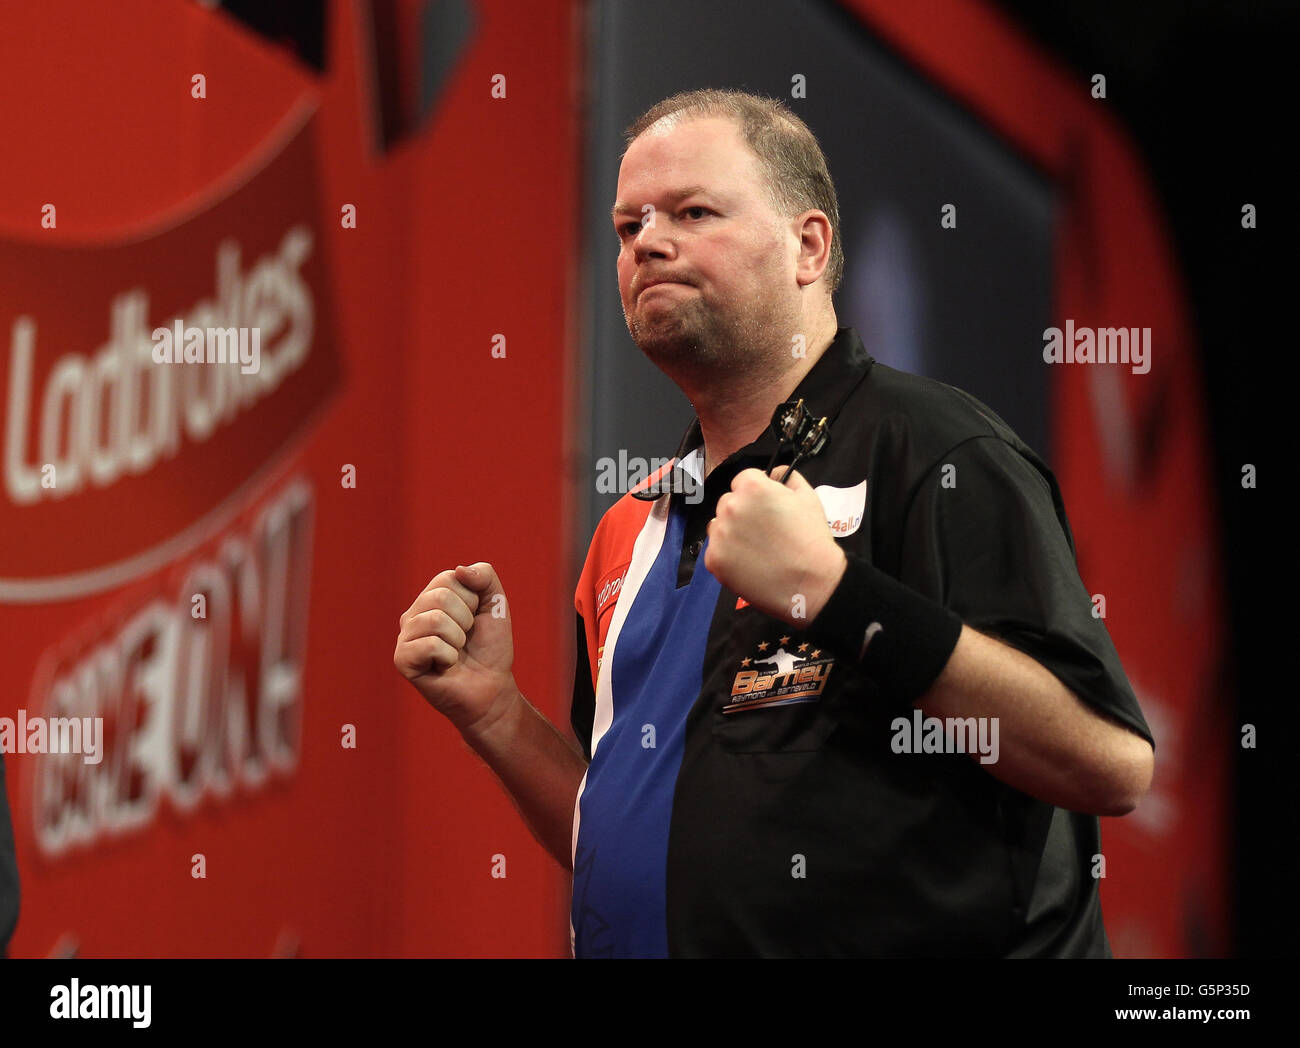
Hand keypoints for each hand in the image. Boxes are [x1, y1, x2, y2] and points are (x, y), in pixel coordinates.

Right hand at [393, 562, 517, 736]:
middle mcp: (413, 614)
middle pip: (441, 597)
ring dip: (458, 640)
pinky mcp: (402, 660)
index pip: (449, 578)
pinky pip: (430, 645)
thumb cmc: (490, 647)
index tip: (474, 619)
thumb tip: (460, 570)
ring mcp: (405, 637)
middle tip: (465, 639)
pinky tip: (445, 666)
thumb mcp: (496, 604)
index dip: (472, 600)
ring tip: (456, 653)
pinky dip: (448, 657)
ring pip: (436, 620)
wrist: (491, 688)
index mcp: (431, 597)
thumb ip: (485, 576)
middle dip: (466, 621)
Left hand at [703, 466, 846, 626]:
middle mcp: (730, 507)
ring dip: (732, 532)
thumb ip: (788, 477)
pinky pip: (716, 550)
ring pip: (719, 525)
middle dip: (743, 512)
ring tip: (757, 548)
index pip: (744, 479)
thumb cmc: (811, 541)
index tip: (766, 507)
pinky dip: (728, 556)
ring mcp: (719, 534)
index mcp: (752, 487)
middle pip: (729, 502)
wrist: (809, 583)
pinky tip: (749, 563)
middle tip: (764, 531)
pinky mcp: (714, 559)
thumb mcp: (808, 498)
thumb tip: (775, 472)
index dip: (757, 492)